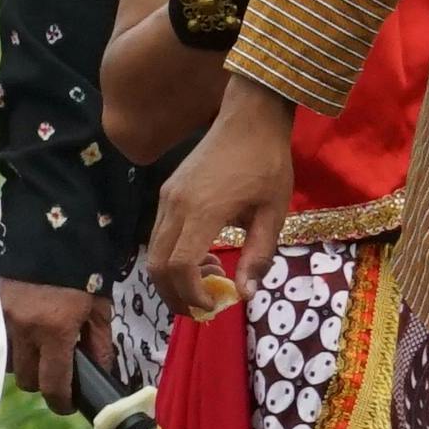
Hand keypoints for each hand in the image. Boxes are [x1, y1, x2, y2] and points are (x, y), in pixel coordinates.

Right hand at [0, 278, 97, 414]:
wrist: (49, 232)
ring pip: (8, 362)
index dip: (61, 402)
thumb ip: (100, 343)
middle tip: (53, 371)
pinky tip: (20, 332)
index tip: (67, 404)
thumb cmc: (80, 270)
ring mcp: (2, 318)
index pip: (53, 384)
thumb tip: (101, 372)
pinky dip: (9, 343)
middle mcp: (24, 329)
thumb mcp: (99, 307)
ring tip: (35, 349)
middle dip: (41, 381)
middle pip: (27, 380)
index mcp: (56, 330)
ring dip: (22, 362)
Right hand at [140, 81, 296, 317]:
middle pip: (158, 265)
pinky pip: (160, 234)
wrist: (248, 118)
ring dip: (174, 277)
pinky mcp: (167, 192)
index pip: (180, 265)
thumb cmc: (268, 164)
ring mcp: (166, 197)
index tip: (213, 305)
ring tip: (207, 282)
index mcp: (203, 210)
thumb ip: (258, 255)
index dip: (191, 294)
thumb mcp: (273, 212)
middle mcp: (175, 205)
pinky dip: (174, 256)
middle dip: (175, 295)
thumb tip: (245, 293)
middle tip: (202, 310)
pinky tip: (202, 255)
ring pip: (155, 251)